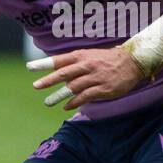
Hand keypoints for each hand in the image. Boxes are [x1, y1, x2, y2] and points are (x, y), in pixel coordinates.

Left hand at [27, 48, 145, 110]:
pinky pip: (85, 96)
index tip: (29, 67)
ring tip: (47, 102)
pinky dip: (74, 102)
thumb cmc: (107, 59)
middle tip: (36, 86)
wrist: (133, 61)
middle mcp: (87, 66)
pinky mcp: (103, 89)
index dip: (44, 63)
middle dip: (49, 80)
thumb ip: (73, 63)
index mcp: (82, 56)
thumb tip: (56, 72)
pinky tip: (66, 107)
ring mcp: (95, 77)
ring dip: (58, 95)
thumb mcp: (89, 55)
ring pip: (73, 87)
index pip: (59, 60)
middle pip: (64, 74)